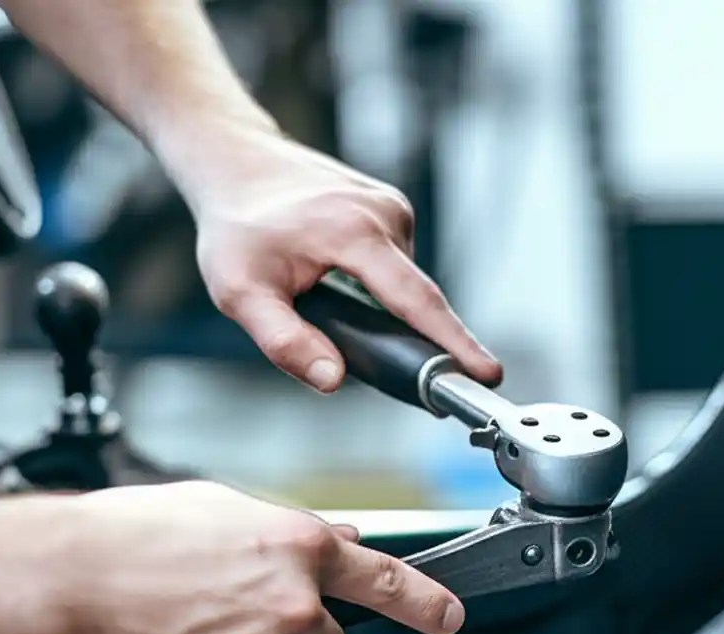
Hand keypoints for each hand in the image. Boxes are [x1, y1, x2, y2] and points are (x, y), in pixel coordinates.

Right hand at [36, 481, 462, 633]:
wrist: (68, 580)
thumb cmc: (135, 534)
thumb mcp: (225, 509)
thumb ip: (289, 532)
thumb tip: (337, 538)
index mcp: (298, 547)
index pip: (384, 580)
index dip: (425, 601)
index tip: (448, 616)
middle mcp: (292, 602)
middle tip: (246, 622)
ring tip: (192, 626)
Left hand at [191, 128, 501, 392]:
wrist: (235, 163)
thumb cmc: (236, 228)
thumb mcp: (240, 292)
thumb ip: (284, 340)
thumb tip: (333, 380)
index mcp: (355, 232)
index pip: (416, 299)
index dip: (454, 342)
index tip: (488, 373)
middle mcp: (384, 213)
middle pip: (415, 297)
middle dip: (411, 336)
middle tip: (375, 355)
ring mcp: (391, 206)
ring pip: (403, 282)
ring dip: (379, 305)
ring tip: (328, 296)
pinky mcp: (390, 206)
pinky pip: (396, 263)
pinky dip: (378, 283)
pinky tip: (339, 277)